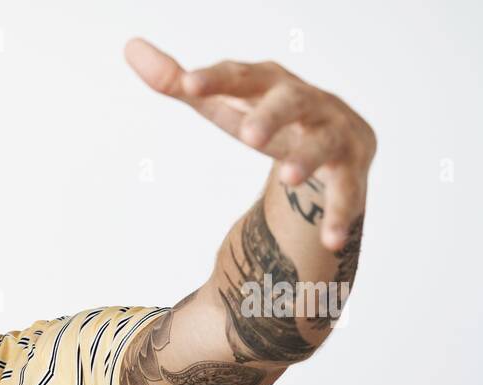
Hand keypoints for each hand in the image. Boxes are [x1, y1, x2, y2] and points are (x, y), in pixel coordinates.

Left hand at [123, 37, 375, 250]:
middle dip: (271, 116)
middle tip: (247, 136)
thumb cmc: (268, 118)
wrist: (339, 141)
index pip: (240, 77)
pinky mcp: (352, 169)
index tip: (187, 85)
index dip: (216, 79)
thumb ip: (177, 81)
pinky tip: (330, 241)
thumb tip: (130, 46)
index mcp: (269, 83)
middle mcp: (306, 102)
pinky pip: (348, 192)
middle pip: (290, 101)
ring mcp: (334, 133)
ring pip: (323, 143)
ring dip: (306, 158)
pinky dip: (339, 215)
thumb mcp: (223, 103)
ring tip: (287, 178)